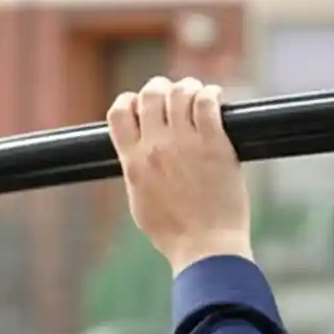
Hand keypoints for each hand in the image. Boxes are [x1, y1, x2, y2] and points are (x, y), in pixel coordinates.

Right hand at [107, 76, 251, 274]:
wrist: (205, 246)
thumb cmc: (173, 232)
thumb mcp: (139, 200)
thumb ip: (136, 171)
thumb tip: (136, 154)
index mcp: (133, 161)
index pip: (118, 112)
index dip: (128, 101)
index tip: (140, 105)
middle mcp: (156, 146)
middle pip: (149, 94)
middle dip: (159, 88)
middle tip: (172, 95)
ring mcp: (185, 143)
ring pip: (179, 93)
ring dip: (187, 88)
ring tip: (196, 94)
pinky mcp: (214, 144)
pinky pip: (207, 102)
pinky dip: (210, 94)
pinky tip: (215, 99)